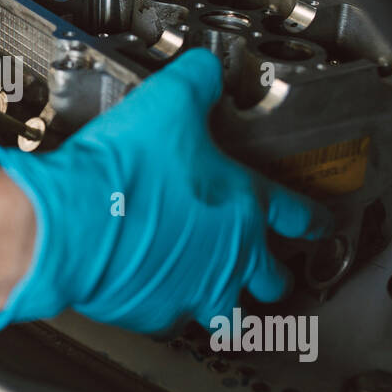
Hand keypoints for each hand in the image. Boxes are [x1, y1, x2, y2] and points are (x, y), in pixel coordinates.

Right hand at [0, 49, 332, 333]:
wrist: (73, 220)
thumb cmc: (123, 169)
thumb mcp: (167, 102)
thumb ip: (197, 82)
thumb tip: (207, 68)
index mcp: (243, 205)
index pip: (298, 214)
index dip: (312, 218)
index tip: (318, 224)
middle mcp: (229, 256)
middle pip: (273, 281)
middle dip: (272, 277)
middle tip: (269, 275)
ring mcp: (194, 291)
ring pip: (229, 319)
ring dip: (226, 310)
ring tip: (217, 306)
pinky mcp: (156, 315)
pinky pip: (170, 323)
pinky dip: (165, 312)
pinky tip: (153, 298)